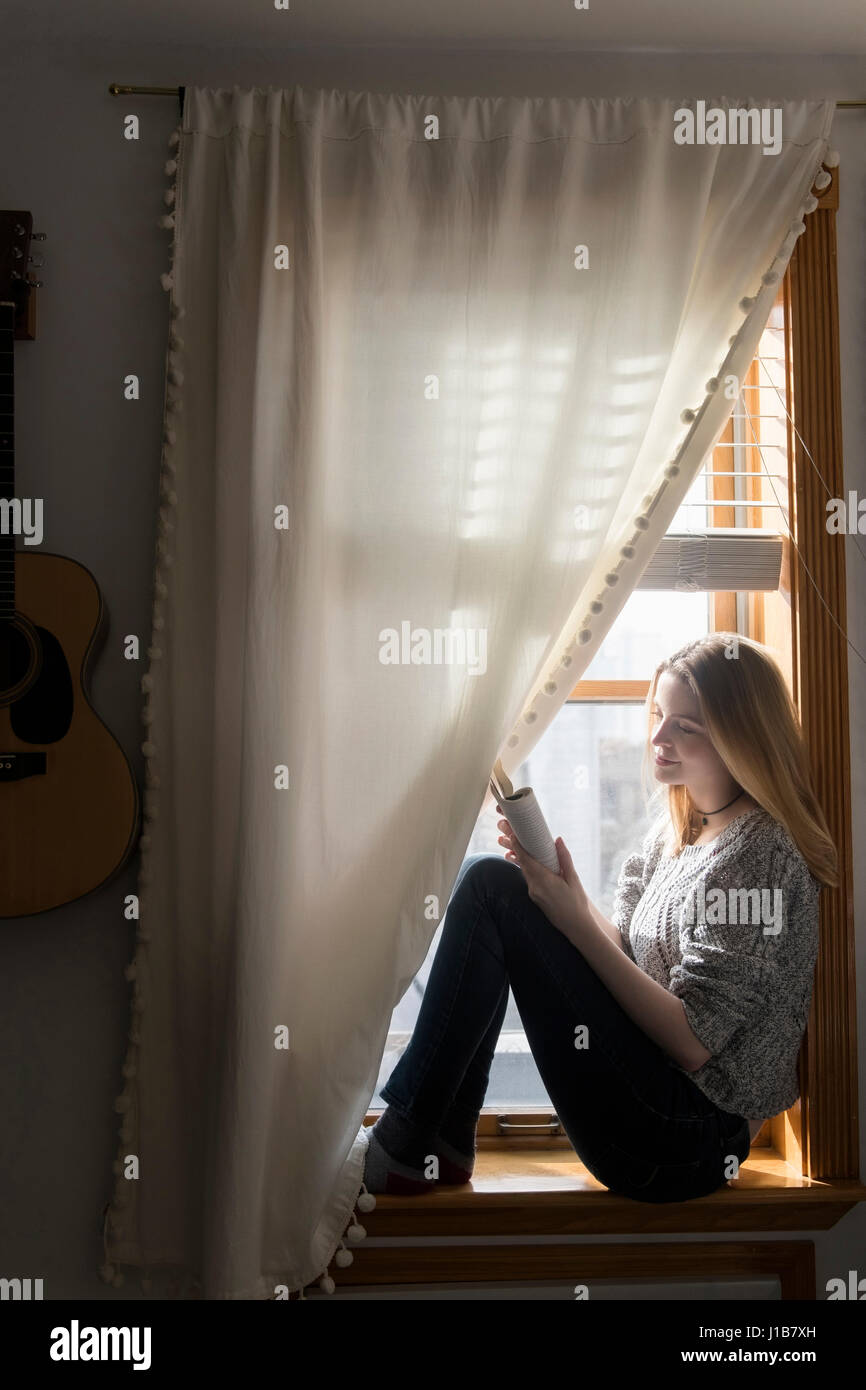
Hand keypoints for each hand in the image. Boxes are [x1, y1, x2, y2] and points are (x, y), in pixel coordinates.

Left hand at [496, 807, 590, 944]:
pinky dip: (524, 868)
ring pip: (523, 872)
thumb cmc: (577, 904)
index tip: (512, 834)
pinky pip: (527, 879)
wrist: (575, 928)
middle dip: (513, 849)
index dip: (518, 846)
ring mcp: (533, 893)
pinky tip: (521, 862)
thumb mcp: (573, 880)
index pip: (527, 860)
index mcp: (545, 881)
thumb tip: (558, 840)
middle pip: (521, 864)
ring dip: (516, 859)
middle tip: (503, 836)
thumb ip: (564, 859)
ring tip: (505, 846)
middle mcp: (535, 887)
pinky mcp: (534, 897)